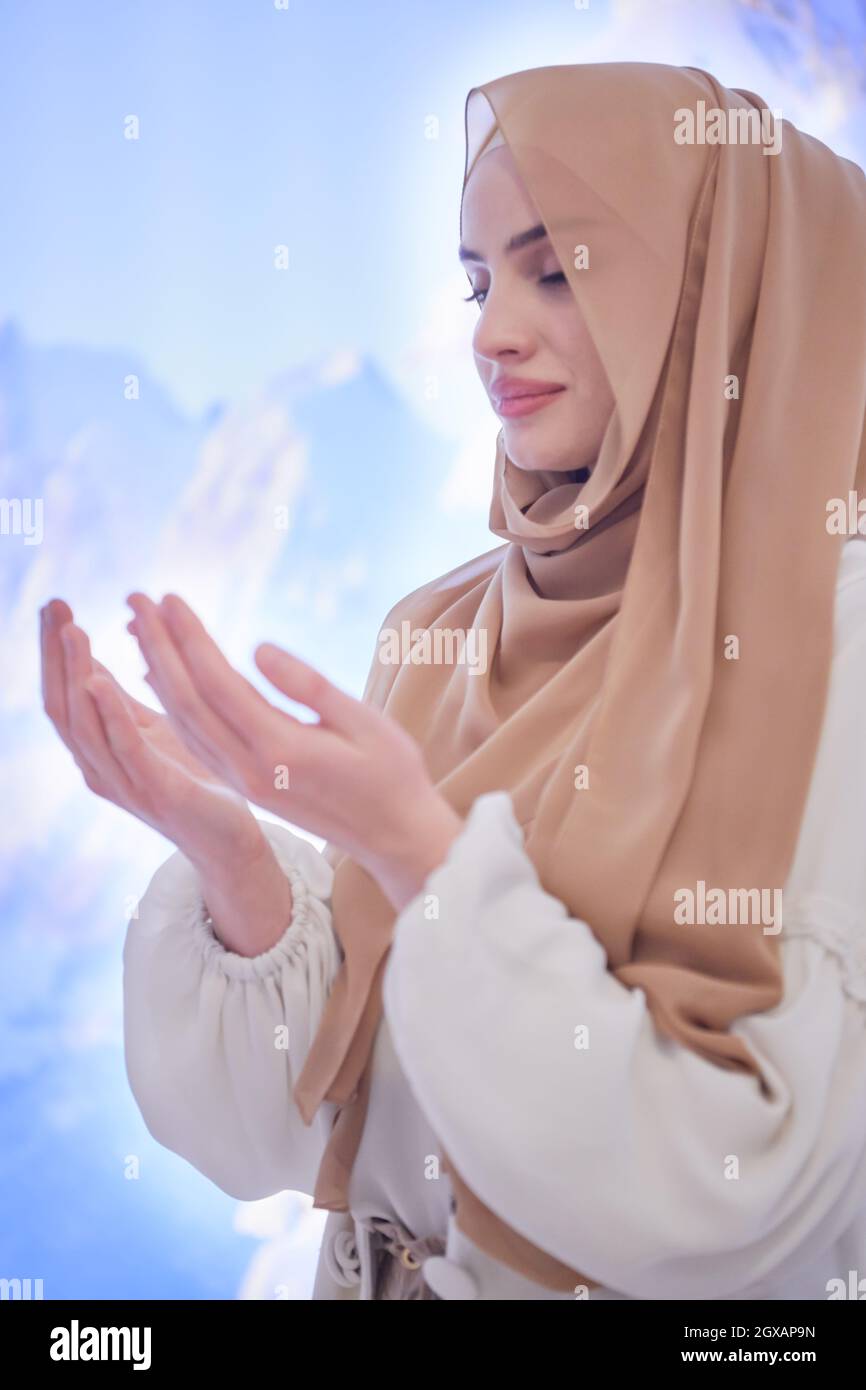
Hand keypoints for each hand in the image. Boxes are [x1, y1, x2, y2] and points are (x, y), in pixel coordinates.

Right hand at [39, 597, 266, 871]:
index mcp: (100, 750)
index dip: (55, 650)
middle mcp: (101, 768)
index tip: (55, 605)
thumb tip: (90, 662)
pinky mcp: (157, 792)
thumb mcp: (152, 732)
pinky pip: (125, 748)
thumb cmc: (192, 784)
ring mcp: (125, 783)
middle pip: (63, 705)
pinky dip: (109, 713)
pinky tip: (99, 681)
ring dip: (76, 673)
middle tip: (55, 606)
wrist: (230, 842)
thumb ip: (120, 703)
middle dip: (56, 654)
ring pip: (86, 724)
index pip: (64, 693)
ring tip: (74, 631)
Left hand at [125, 591, 464, 909]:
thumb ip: (308, 686)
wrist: (395, 838)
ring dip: (157, 671)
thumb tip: (257, 648)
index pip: (218, 684)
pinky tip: (157, 676)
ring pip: (184, 723)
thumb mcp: (364, 722)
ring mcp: (244, 782)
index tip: (170, 597)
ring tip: (139, 626)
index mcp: (281, 749)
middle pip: (187, 702)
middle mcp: (251, 769)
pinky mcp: (245, 786)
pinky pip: (194, 741)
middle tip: (136, 600)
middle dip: (158, 647)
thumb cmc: (391, 773)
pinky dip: (170, 703)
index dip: (190, 638)